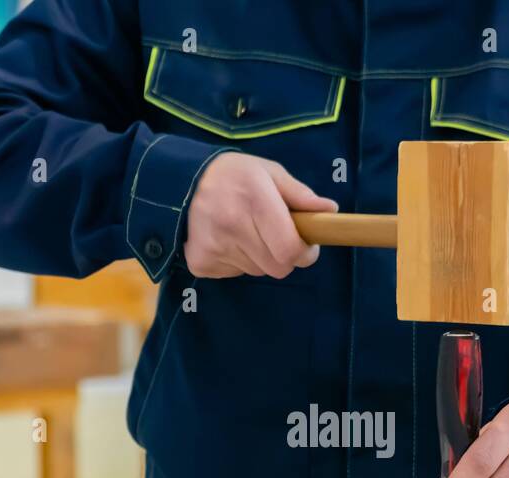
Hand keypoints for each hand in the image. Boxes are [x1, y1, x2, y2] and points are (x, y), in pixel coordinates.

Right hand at [184, 153, 337, 278]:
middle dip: (284, 256)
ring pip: (257, 271)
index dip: (305, 254)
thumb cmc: (233, 175)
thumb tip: (330, 211)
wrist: (178, 182)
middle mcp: (233, 226)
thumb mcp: (269, 172)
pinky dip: (237, 262)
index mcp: (255, 200)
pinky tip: (226, 239)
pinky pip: (234, 274)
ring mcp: (214, 247)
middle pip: (278, 267)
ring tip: (245, 231)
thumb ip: (300, 194)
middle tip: (275, 236)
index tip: (305, 246)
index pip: (290, 251)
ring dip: (260, 257)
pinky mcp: (201, 262)